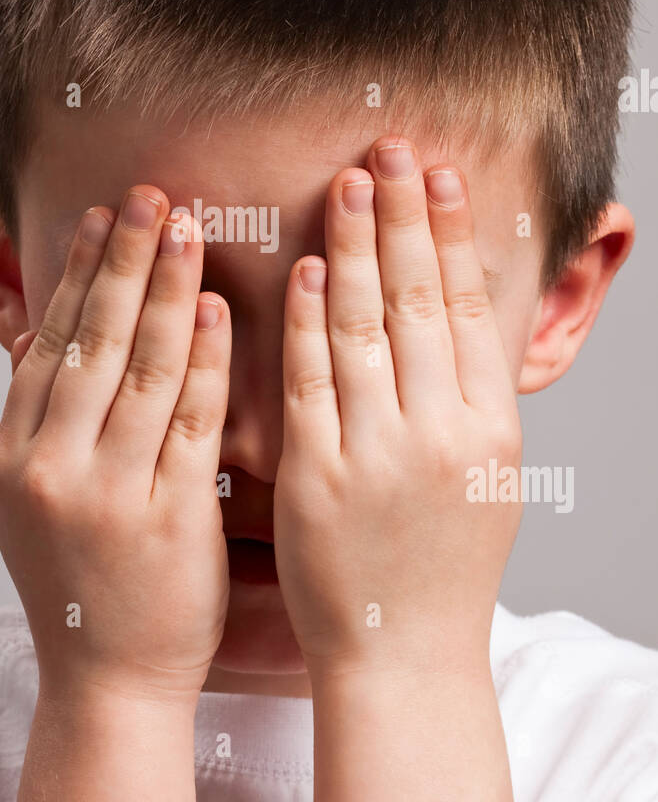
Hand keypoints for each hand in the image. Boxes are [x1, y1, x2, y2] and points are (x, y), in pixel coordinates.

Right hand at [0, 187, 230, 703]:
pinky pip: (188, 423)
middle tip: (148, 195)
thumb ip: (39, 418)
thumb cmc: (82, 584)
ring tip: (184, 227)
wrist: (109, 680)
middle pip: (91, 342)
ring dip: (163, 291)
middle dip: (122, 259)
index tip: (100, 215)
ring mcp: (109, 494)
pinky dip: (201, 360)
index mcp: (15, 457)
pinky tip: (215, 309)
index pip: (47, 343)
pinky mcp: (169, 519)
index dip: (76, 273)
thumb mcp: (32, 499)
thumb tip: (41, 333)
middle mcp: (52, 469)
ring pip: (139, 370)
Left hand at [273, 138, 522, 679]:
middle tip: (389, 147)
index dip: (454, 233)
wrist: (401, 653)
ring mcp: (378, 454)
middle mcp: (442, 434)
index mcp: (490, 428)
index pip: (472, 307)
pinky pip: (312, 382)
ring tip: (348, 182)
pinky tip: (310, 267)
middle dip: (404, 215)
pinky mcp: (318, 478)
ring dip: (358, 246)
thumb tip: (460, 311)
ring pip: (368, 327)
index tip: (440, 173)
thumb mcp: (487, 476)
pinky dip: (311, 320)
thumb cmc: (443, 564)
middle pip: (422, 300)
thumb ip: (471, 396)